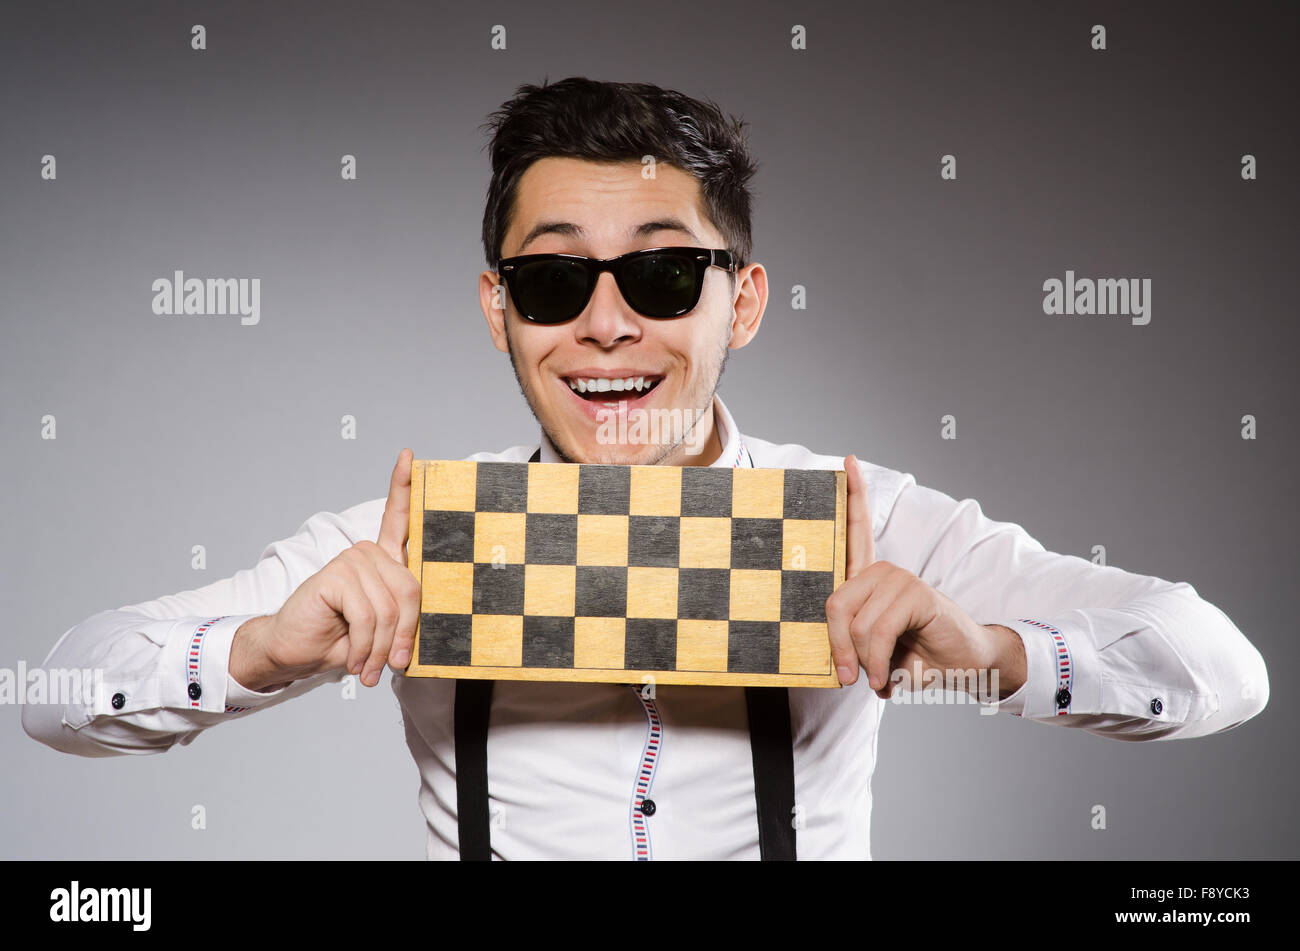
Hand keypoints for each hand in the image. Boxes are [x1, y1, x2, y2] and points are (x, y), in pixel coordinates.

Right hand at [230, 449, 421, 690]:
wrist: (296, 653)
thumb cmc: (342, 640)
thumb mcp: (383, 630)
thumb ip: (404, 617)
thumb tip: (428, 624)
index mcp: (382, 560)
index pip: (397, 519)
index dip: (404, 487)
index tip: (410, 455)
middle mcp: (368, 553)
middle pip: (411, 590)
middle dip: (404, 636)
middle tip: (393, 665)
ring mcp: (351, 559)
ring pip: (391, 608)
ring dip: (382, 648)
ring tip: (368, 667)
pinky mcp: (336, 574)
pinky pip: (369, 615)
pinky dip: (366, 646)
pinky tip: (354, 659)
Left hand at [824, 455, 1025, 700]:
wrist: (963, 668)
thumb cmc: (914, 658)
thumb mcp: (873, 649)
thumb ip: (851, 640)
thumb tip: (836, 657)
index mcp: (871, 580)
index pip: (857, 531)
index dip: (852, 496)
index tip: (848, 459)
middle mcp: (883, 572)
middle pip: (835, 603)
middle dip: (839, 647)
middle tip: (850, 678)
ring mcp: (900, 579)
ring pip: (858, 624)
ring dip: (865, 662)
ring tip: (878, 678)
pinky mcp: (917, 594)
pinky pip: (879, 631)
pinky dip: (878, 661)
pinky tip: (888, 676)